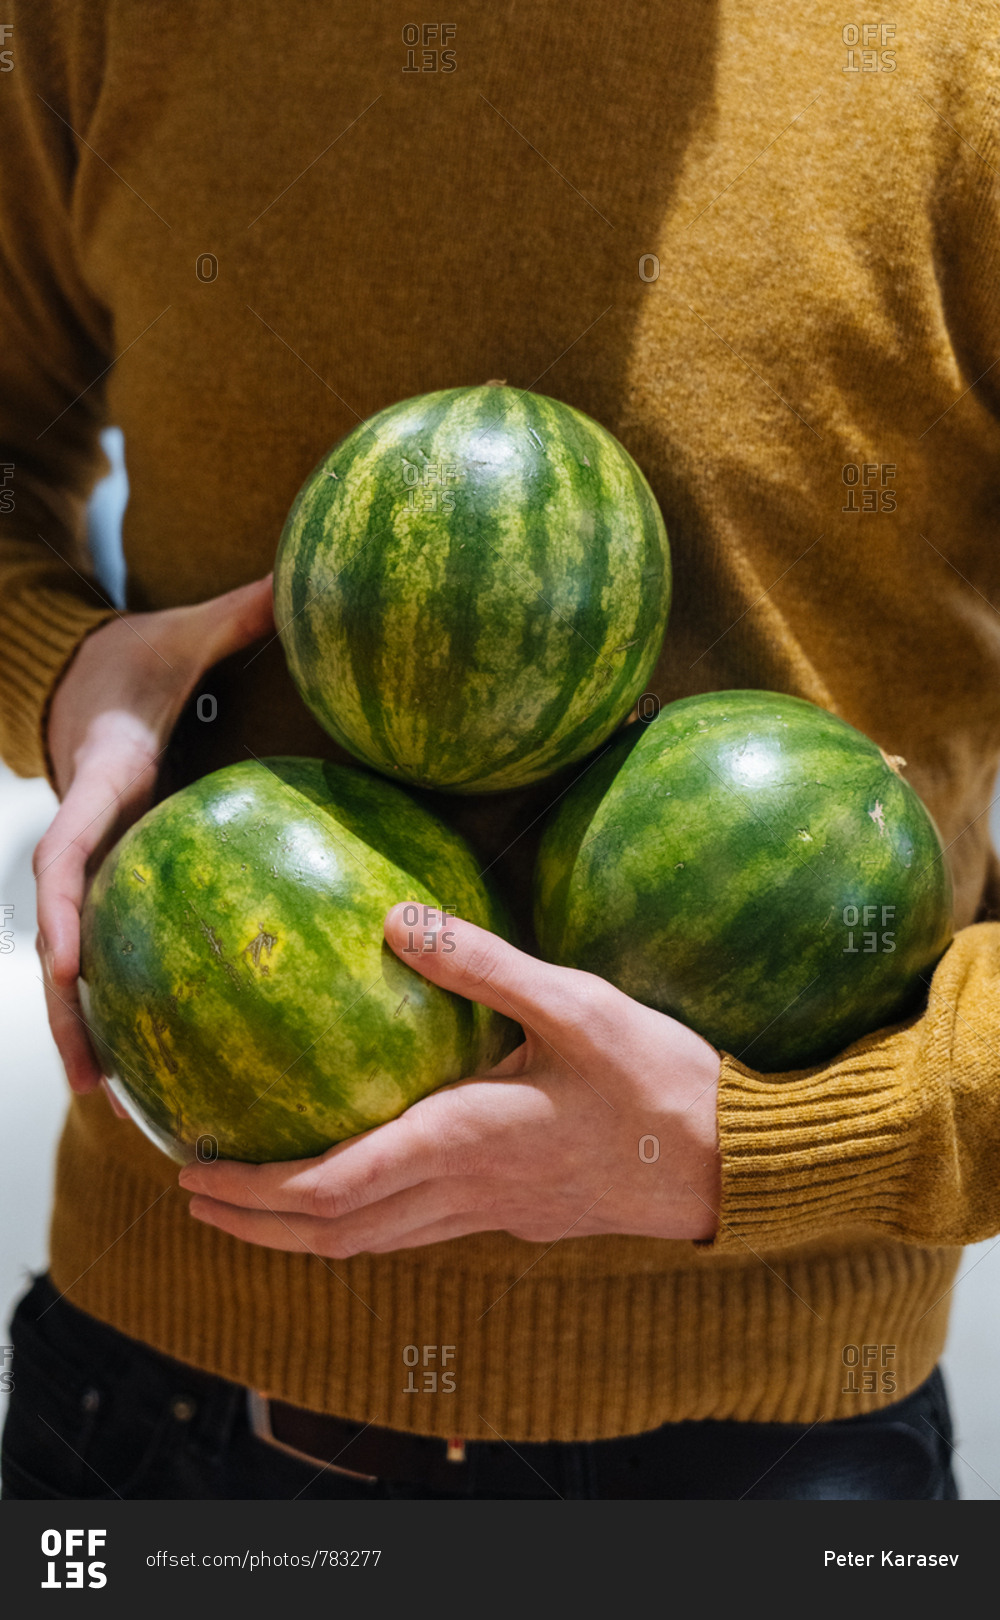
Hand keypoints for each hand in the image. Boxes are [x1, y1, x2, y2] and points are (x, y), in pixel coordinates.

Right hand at [35, 575, 275, 1094]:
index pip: (65, 853)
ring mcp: (88, 864)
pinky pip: (107, 944)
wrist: (76, 672)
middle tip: (92, 1078)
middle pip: (57, 934)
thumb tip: (300, 586)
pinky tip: (153, 1058)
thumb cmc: (135, 658)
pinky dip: (116, 999)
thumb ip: (238, 618)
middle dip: (64, 1007)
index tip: (63, 964)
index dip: (60, 909)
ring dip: (83, 1026)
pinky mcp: (106, 877)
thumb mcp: (183, 635)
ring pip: (71, 958)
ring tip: (113, 1102)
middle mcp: (82, 833)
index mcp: (98, 784)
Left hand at [178, 906, 722, 1249]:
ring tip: (254, 1203)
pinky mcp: (516, 1216)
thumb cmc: (656, 1081)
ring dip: (301, 1233)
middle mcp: (462, 1193)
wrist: (727, 1162)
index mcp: (460, 1142)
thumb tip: (396, 918)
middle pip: (333, 1235)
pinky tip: (359, 1187)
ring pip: (371, 1245)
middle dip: (255, 1223)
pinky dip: (360, 1223)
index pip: (327, 1190)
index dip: (252, 1191)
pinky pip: (413, 1233)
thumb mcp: (574, 1003)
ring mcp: (489, 1215)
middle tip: (196, 1197)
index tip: (194, 1176)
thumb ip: (482, 963)